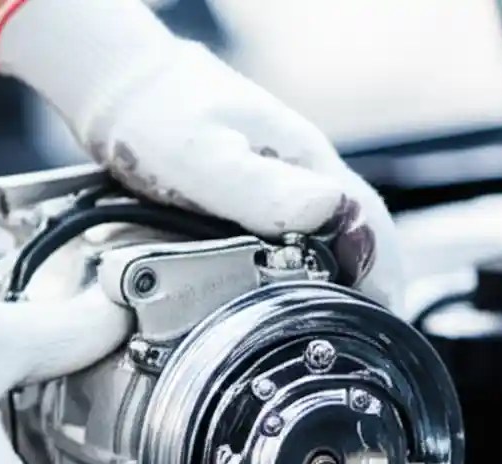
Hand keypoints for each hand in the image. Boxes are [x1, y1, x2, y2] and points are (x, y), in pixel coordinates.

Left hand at [0, 0, 400, 306]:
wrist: (120, 87)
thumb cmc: (156, 114)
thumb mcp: (205, 159)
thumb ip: (260, 190)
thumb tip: (328, 215)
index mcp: (305, 162)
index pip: (369, 225)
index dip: (381, 278)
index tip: (378, 323)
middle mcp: (300, 171)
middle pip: (356, 234)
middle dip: (368, 285)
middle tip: (359, 337)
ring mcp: (277, 180)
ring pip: (325, 235)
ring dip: (335, 277)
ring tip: (329, 326)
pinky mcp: (249, 191)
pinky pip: (289, 233)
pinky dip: (297, 266)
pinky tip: (283, 291)